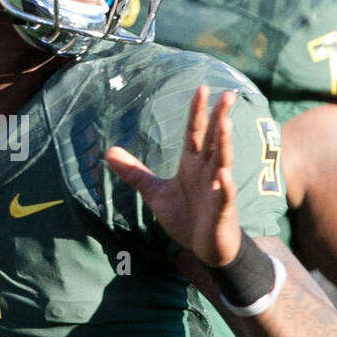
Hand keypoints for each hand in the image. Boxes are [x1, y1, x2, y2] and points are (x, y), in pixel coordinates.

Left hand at [105, 85, 241, 266]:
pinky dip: (225, 185)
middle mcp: (208, 171)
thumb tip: (108, 152)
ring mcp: (217, 189)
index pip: (196, 132)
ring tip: (225, 124)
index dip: (198, 111)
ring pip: (223, 162)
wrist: (205, 248)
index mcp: (192, 164)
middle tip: (227, 95)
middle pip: (214, 140)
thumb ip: (135, 172)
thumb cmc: (186, 216)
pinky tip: (224, 174)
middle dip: (220, 118)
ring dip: (224, 144)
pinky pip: (225, 195)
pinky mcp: (222, 210)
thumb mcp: (155, 192)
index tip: (202, 88)